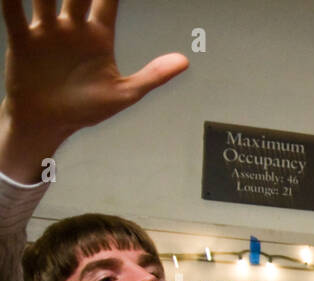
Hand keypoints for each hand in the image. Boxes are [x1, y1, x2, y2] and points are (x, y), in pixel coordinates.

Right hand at [0, 0, 187, 175]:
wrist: (49, 122)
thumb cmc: (87, 109)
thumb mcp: (125, 94)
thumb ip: (154, 75)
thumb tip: (185, 61)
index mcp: (99, 35)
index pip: (107, 1)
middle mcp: (72, 27)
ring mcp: (47, 31)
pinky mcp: (23, 40)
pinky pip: (14, 14)